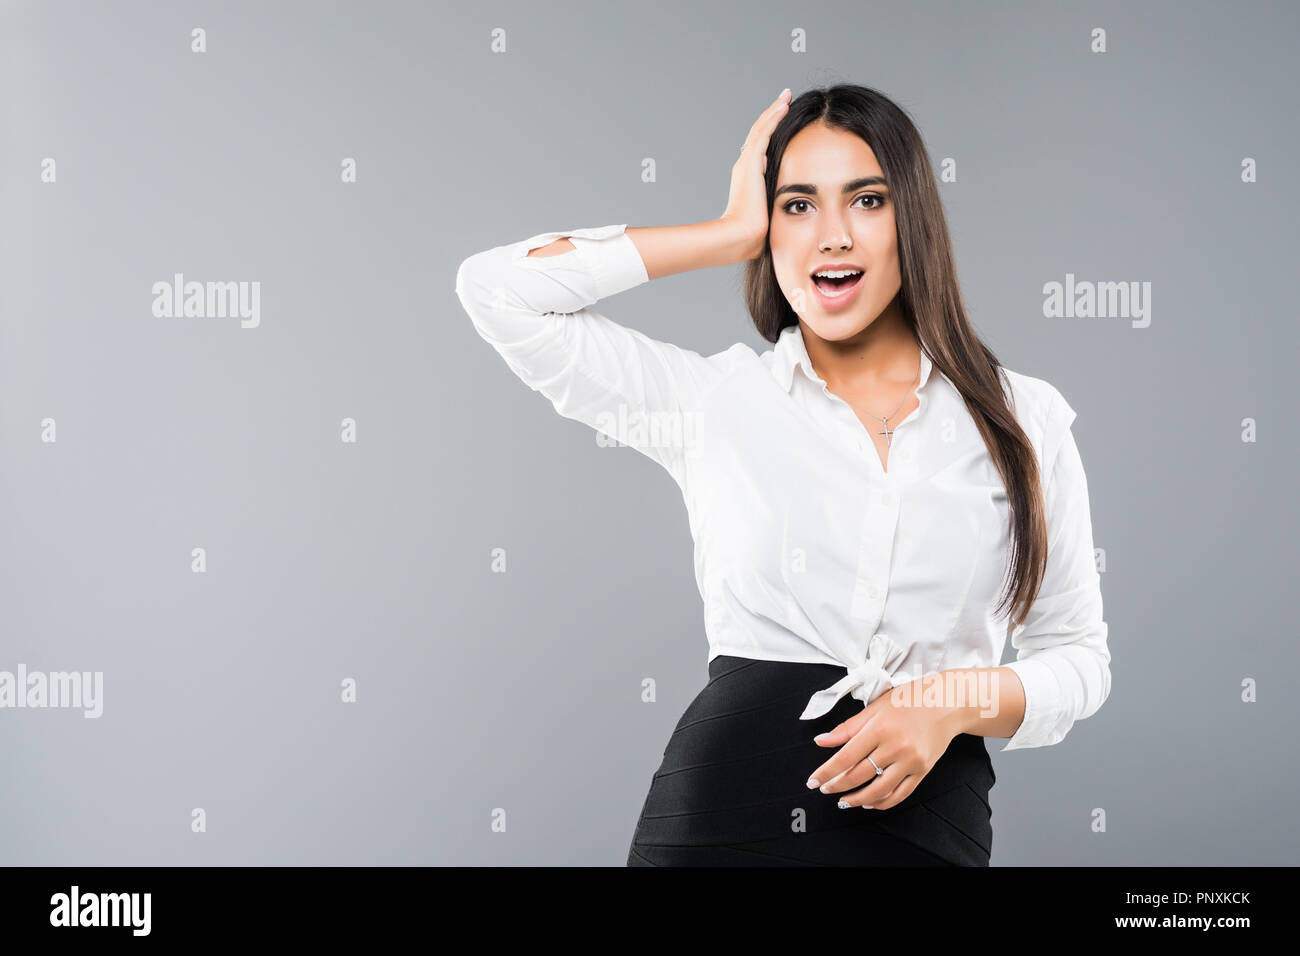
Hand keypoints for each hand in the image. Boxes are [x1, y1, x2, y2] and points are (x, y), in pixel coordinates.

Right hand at [720, 88, 790, 259]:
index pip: (760, 148)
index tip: (782, 120)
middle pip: (759, 134)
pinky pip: (763, 134)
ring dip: (773, 111)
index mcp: (748, 176)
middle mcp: (745, 166)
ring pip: (761, 129)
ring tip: (785, 97)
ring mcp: (746, 163)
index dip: (771, 132)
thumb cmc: (755, 233)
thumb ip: (775, 203)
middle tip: (784, 99)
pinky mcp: (751, 163)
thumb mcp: (768, 213)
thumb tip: (791, 207)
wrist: (742, 236)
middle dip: (772, 115)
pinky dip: (773, 118)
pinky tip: (783, 106)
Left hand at [805, 674, 959, 809]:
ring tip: (844, 801)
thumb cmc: (909, 700)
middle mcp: (895, 747)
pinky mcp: (923, 770)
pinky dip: (883, 802)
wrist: (947, 703)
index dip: (827, 772)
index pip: (846, 757)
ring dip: (858, 799)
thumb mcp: (875, 707)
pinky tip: (869, 802)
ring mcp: (911, 761)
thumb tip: (820, 741)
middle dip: (837, 786)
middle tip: (825, 790)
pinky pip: (900, 794)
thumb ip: (847, 728)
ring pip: (879, 790)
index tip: (813, 782)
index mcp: (880, 728)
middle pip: (859, 775)